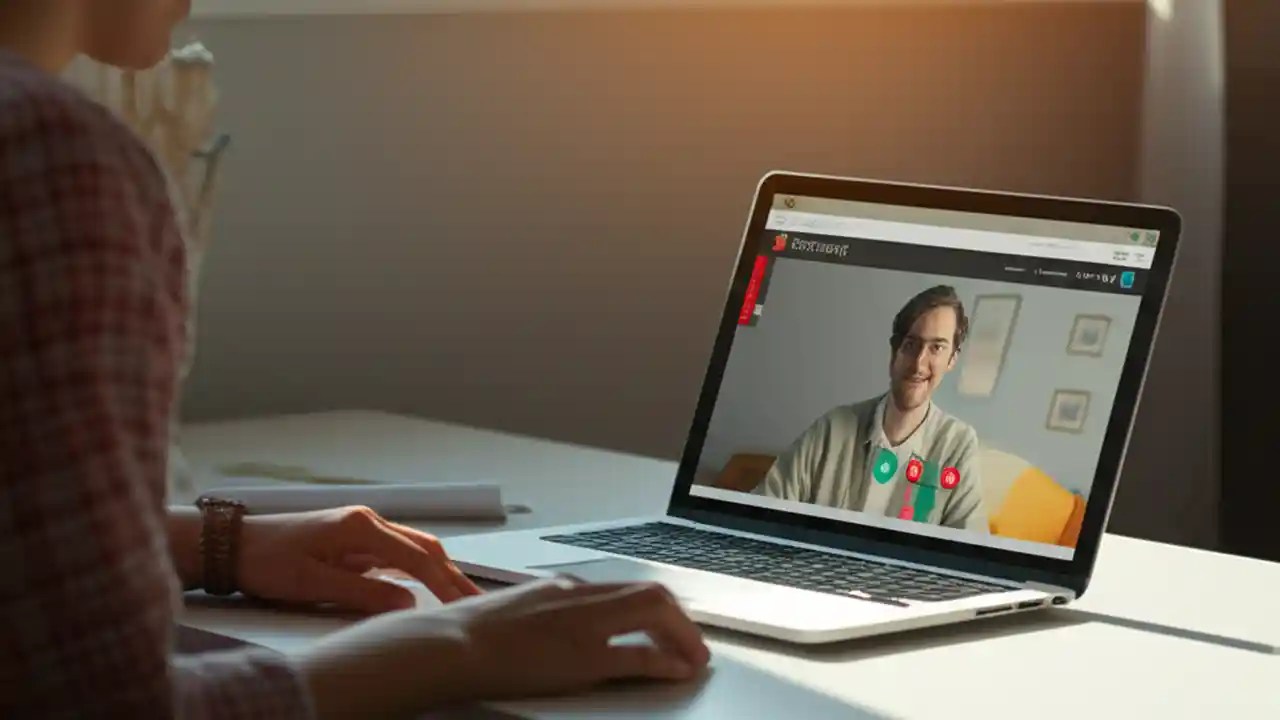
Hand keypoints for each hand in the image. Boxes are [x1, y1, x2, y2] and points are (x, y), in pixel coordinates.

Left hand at [235, 505, 480, 612]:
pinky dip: (418, 571)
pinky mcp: (354, 541)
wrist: (232, 545)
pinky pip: (396, 555)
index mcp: (361, 527)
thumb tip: (409, 603)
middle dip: (452, 575)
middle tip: (476, 602)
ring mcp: (362, 530)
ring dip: (438, 572)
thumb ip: (363, 593)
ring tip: (460, 597)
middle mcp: (367, 522)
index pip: (417, 557)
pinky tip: (426, 587)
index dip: (444, 583)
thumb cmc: (266, 561)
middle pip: (424, 547)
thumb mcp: (311, 584)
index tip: (463, 605)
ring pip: (413, 549)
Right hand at [298, 577, 711, 718]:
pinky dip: (665, 661)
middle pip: (649, 592)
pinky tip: (676, 671)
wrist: (449, 646)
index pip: (625, 586)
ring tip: (692, 657)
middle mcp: (578, 596)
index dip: (657, 605)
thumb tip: (567, 627)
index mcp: (562, 587)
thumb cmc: (471, 636)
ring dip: (681, 635)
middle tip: (692, 641)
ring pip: (653, 611)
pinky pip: (638, 655)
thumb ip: (549, 612)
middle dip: (679, 618)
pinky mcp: (581, 657)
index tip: (669, 623)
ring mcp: (582, 624)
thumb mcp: (518, 611)